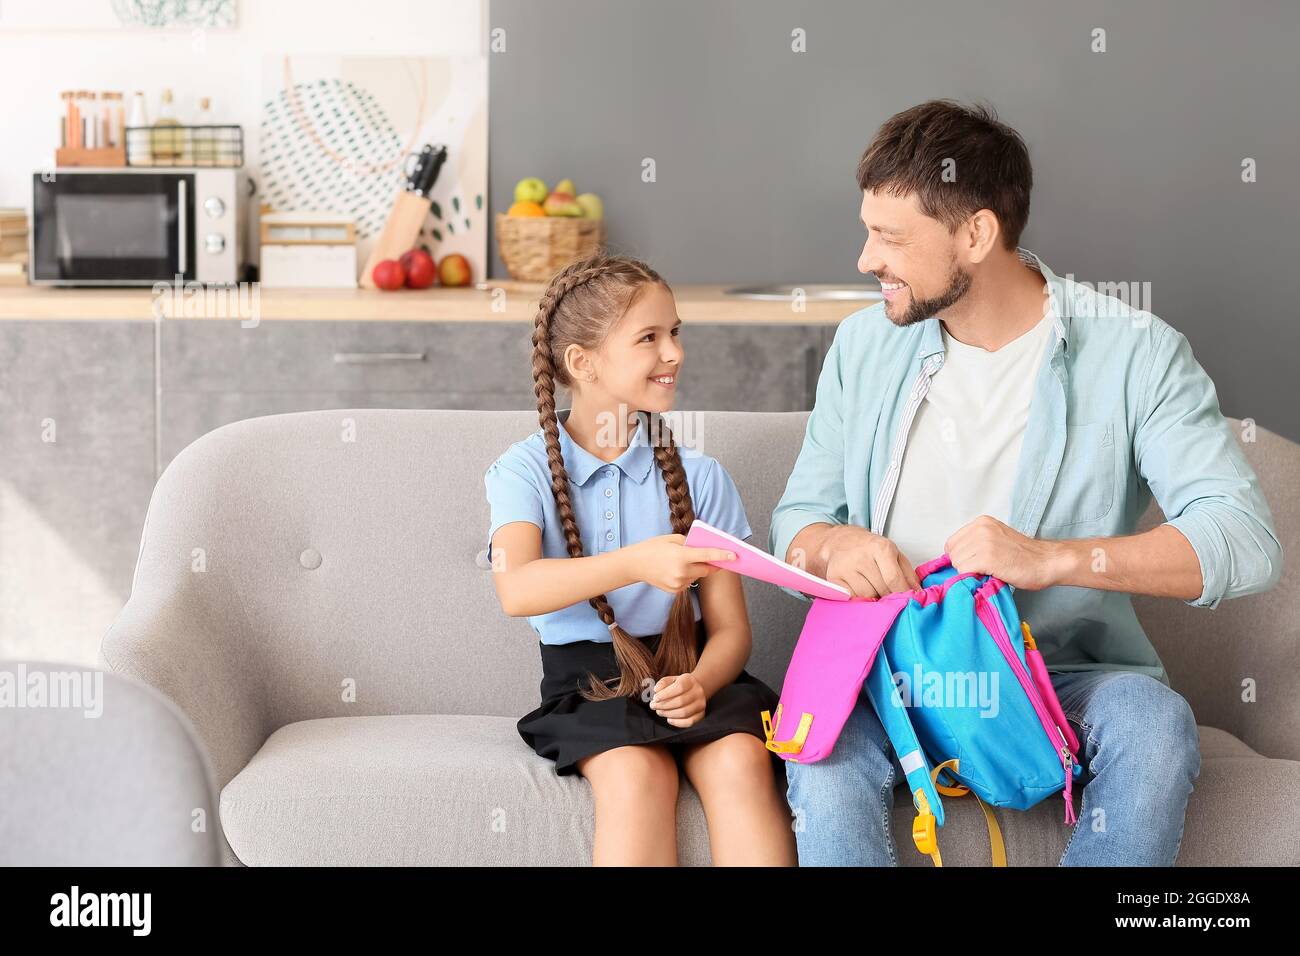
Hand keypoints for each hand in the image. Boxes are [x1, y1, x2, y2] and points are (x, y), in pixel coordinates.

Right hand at [626, 534, 736, 593]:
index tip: (734, 555)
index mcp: (681, 556)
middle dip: (713, 563)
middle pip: (707, 569)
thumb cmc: (652, 547)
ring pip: (697, 576)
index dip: (723, 555)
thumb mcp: (672, 539)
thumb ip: (690, 543)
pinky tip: (677, 569)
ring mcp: (677, 583)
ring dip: (698, 569)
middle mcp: (681, 572)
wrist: (634, 564)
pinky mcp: (674, 591)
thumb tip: (705, 547)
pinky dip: (688, 575)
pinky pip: (689, 582)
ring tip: (685, 560)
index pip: (708, 555)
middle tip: (718, 558)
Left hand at [650, 672, 705, 726]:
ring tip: (659, 712)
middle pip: (681, 701)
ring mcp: (701, 704)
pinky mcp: (701, 714)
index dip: (665, 694)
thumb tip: (656, 690)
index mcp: (690, 680)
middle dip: (664, 705)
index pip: (679, 687)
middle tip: (653, 706)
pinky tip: (669, 719)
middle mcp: (698, 692)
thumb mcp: (671, 680)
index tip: (655, 698)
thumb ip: (662, 683)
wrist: (694, 690)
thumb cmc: (679, 685)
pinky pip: (690, 722)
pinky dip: (677, 723)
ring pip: (684, 712)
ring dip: (668, 714)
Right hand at [821, 525, 920, 598]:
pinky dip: (859, 599)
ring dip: (873, 598)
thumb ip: (909, 574)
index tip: (908, 602)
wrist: (840, 542)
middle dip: (889, 596)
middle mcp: (861, 557)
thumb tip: (919, 595)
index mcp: (881, 548)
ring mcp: (846, 568)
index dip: (903, 594)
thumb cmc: (870, 549)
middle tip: (889, 594)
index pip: (894, 580)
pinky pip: (851, 598)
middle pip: (881, 590)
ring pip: (866, 596)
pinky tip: (860, 590)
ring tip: (873, 589)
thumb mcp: (894, 555)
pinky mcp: (834, 578)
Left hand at [945, 515, 1059, 589]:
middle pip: (953, 554)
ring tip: (990, 572)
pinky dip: (974, 578)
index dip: (961, 557)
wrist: (1047, 562)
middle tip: (985, 569)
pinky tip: (991, 575)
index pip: (952, 543)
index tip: (975, 563)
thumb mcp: (996, 539)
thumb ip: (976, 544)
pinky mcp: (987, 558)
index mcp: (981, 522)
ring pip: (957, 564)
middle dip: (965, 565)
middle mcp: (980, 528)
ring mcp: (983, 542)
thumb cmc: (1024, 556)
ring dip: (970, 572)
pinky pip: (964, 571)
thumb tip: (955, 559)